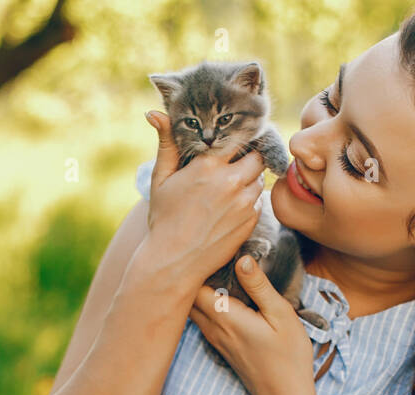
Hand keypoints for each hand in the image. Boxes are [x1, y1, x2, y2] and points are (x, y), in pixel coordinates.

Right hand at [143, 111, 267, 285]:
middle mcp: (230, 181)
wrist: (174, 262)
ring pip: (259, 179)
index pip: (238, 138)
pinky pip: (258, 202)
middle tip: (235, 166)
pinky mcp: (251, 221)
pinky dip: (249, 202)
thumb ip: (166, 143)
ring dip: (249, 181)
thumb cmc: (164, 219)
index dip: (238, 139)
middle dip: (248, 160)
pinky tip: (229, 210)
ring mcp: (244, 202)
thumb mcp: (160, 179)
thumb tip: (154, 112)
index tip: (235, 142)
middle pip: (256, 157)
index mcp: (208, 165)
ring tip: (228, 191)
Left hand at [188, 255, 316, 394]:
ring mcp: (214, 339)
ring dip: (194, 288)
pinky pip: (201, 319)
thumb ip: (259, 286)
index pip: (193, 283)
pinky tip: (217, 292)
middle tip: (202, 250)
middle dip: (189, 273)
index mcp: (225, 316)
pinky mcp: (220, 346)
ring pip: (191, 309)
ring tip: (208, 266)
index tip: (205, 244)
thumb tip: (242, 257)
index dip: (195, 263)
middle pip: (185, 296)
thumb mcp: (281, 315)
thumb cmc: (289, 357)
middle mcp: (212, 328)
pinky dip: (201, 303)